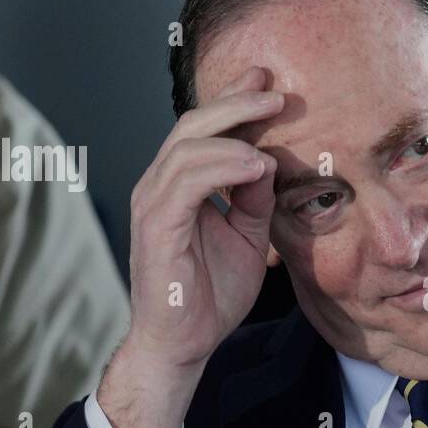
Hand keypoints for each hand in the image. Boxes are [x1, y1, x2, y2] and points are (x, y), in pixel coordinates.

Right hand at [99, 66, 283, 427]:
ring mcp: (153, 205)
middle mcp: (160, 187)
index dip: (234, 103)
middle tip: (274, 88)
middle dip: (235, 102)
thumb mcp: (248, 238)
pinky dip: (222, 167)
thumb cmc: (210, 294)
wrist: (183, 344)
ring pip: (187, 146)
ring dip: (233, 129)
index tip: (269, 83)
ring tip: (271, 117)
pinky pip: (186, 183)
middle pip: (193, 127)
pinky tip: (254, 163)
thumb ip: (255, 199)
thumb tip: (269, 160)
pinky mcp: (156, 228)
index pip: (204, 132)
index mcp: (180, 186)